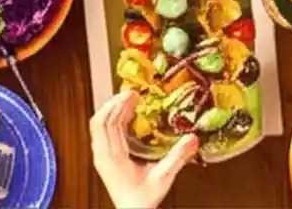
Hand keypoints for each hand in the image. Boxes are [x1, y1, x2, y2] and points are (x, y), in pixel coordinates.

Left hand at [91, 90, 197, 208]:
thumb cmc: (142, 200)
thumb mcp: (163, 178)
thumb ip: (177, 158)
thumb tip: (192, 139)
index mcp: (112, 157)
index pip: (106, 124)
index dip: (117, 106)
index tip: (130, 94)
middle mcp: (102, 155)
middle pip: (100, 121)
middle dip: (115, 103)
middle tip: (131, 93)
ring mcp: (101, 156)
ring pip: (99, 126)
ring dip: (112, 110)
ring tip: (127, 100)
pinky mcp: (104, 158)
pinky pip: (102, 132)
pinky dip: (111, 120)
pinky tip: (124, 116)